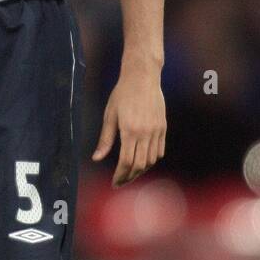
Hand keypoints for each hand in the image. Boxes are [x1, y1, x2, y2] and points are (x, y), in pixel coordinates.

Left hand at [92, 69, 165, 186]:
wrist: (142, 77)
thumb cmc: (122, 94)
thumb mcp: (109, 115)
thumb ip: (105, 139)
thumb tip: (96, 158)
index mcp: (129, 131)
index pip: (126, 162)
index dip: (120, 176)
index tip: (114, 182)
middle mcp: (145, 133)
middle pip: (139, 165)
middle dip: (129, 177)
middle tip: (121, 181)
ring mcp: (156, 130)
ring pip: (151, 160)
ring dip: (141, 170)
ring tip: (130, 173)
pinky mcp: (163, 127)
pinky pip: (160, 150)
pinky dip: (152, 159)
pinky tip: (143, 161)